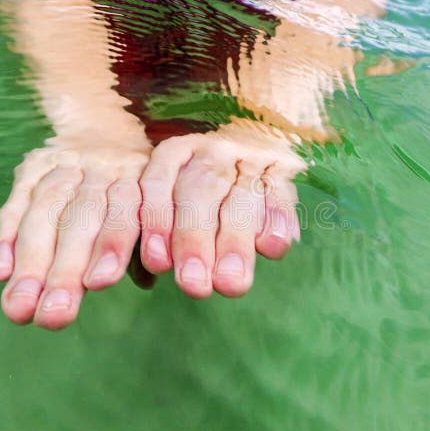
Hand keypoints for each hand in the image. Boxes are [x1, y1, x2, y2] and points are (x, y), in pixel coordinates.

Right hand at [0, 140, 149, 328]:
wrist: (100, 124)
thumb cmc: (131, 186)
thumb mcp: (149, 201)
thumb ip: (146, 240)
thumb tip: (148, 281)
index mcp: (138, 177)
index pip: (124, 213)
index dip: (111, 246)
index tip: (97, 285)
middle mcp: (101, 168)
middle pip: (81, 217)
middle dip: (65, 268)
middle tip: (52, 316)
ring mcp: (65, 164)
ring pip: (46, 210)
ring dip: (31, 261)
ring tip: (20, 306)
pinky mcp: (34, 164)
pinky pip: (19, 199)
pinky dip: (8, 235)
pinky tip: (1, 272)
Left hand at [138, 120, 304, 298]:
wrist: (249, 145)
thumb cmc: (195, 188)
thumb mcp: (168, 195)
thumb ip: (156, 229)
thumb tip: (150, 271)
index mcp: (173, 154)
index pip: (157, 186)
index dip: (156, 224)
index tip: (157, 264)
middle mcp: (209, 152)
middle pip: (199, 192)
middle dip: (194, 240)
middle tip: (193, 285)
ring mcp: (247, 158)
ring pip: (240, 197)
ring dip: (235, 242)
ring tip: (231, 283)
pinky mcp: (280, 170)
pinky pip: (280, 194)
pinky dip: (277, 221)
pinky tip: (272, 249)